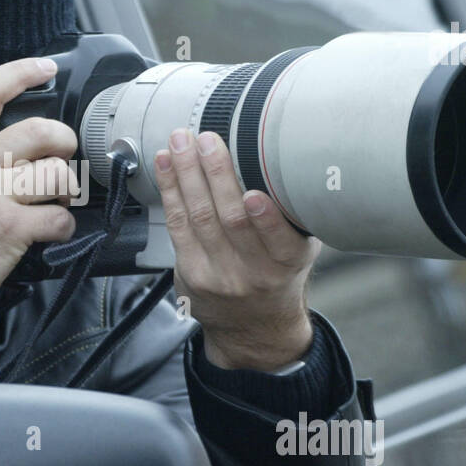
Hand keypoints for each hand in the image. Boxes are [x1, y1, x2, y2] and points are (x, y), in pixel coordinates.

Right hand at [0, 58, 79, 341]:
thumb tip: (10, 142)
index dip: (21, 72)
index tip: (47, 68)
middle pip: (41, 129)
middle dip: (65, 143)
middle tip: (62, 159)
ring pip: (57, 174)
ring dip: (65, 192)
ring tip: (53, 204)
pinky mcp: (9, 228)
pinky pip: (59, 218)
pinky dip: (62, 227)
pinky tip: (48, 233)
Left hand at [154, 128, 321, 371]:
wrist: (253, 325)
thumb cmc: (278, 272)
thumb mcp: (299, 247)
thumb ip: (292, 213)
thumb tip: (284, 156)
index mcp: (288, 263)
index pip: (279, 241)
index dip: (266, 218)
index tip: (255, 194)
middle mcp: (254, 273)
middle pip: (230, 220)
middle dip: (217, 175)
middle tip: (207, 140)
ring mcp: (218, 275)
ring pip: (198, 217)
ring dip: (186, 174)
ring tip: (181, 142)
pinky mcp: (190, 272)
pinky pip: (177, 225)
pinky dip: (170, 190)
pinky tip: (165, 164)